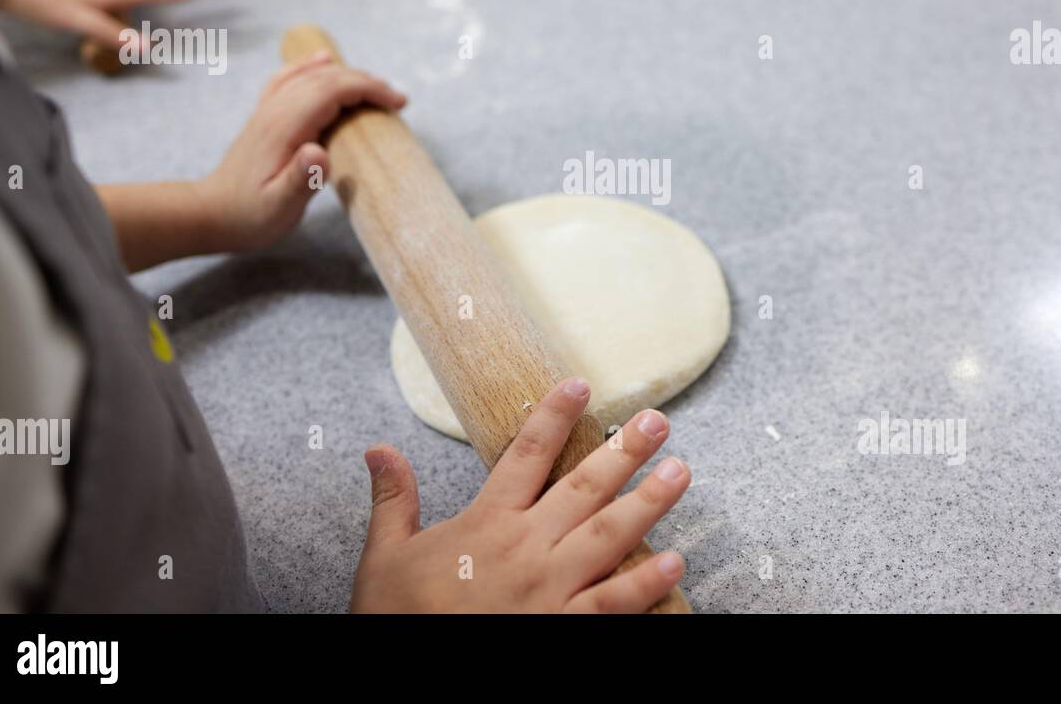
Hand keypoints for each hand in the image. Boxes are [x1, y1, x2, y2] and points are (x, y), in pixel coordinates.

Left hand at [197, 49, 406, 253]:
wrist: (208, 214)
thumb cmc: (248, 216)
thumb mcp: (279, 207)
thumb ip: (301, 179)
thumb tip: (320, 152)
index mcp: (284, 128)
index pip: (332, 92)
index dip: (368, 90)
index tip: (398, 103)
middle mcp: (275, 111)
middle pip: (326, 78)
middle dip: (366, 81)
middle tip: (397, 99)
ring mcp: (267, 110)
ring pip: (310, 75)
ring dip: (346, 75)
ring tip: (375, 86)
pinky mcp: (264, 116)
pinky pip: (289, 79)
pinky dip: (310, 66)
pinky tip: (322, 61)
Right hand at [351, 378, 689, 612]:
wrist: (399, 675)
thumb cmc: (396, 617)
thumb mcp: (385, 555)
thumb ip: (394, 499)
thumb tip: (379, 450)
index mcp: (485, 523)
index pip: (526, 455)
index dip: (554, 416)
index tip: (580, 386)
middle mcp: (524, 548)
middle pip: (583, 487)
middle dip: (625, 451)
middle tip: (658, 421)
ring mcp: (548, 590)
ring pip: (609, 537)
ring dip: (649, 502)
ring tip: (681, 472)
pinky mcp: (561, 630)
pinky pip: (612, 604)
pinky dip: (645, 584)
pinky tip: (675, 561)